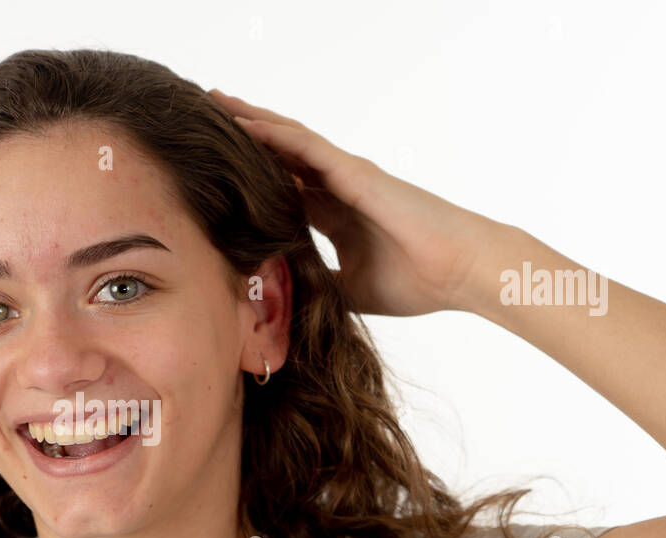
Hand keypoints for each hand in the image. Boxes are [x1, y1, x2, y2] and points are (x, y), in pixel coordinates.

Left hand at [209, 89, 518, 316]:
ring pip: (288, 141)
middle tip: (204, 124)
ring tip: (215, 104)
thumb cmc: (418, 281)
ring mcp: (346, 176)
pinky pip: (307, 147)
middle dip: (244, 140)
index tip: (213, 175)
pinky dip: (275, 135)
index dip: (250, 179)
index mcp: (335, 214)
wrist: (461, 271)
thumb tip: (285, 305)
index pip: (282, 190)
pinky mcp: (356, 173)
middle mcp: (337, 188)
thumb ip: (318, 285)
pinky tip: (246, 123)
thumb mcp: (350, 290)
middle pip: (280, 157)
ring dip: (252, 122)